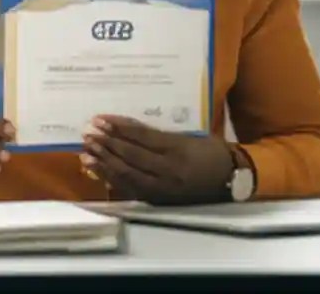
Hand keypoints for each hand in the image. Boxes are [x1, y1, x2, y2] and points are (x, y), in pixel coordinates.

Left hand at [80, 115, 233, 204]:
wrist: (233, 179)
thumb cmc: (210, 152)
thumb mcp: (188, 137)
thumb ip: (159, 134)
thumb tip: (126, 127)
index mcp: (178, 150)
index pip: (141, 138)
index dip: (118, 128)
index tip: (99, 120)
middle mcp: (169, 171)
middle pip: (131, 157)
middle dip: (106, 144)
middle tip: (88, 133)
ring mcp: (163, 188)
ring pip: (127, 175)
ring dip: (104, 162)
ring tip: (86, 151)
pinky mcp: (160, 199)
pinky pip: (131, 189)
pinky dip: (112, 179)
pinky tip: (98, 170)